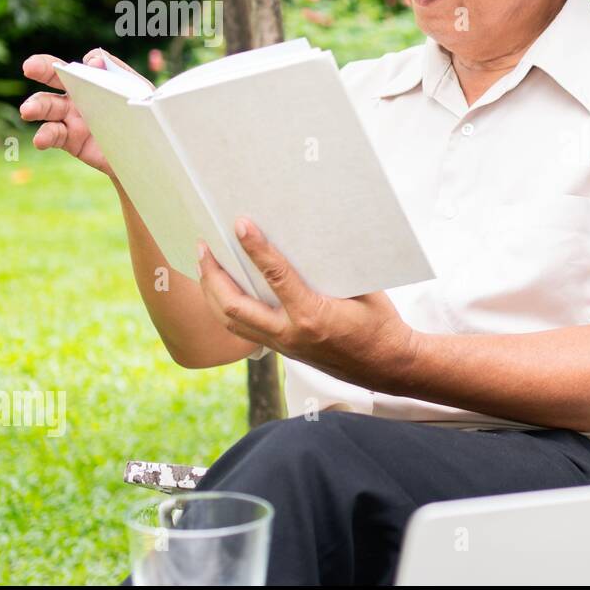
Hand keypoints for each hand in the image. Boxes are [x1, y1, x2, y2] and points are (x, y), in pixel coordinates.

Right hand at [19, 48, 151, 179]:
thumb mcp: (140, 95)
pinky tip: (40, 140)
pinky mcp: (70, 139)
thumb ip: (118, 73)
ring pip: (47, 105)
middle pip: (55, 76)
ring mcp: (72, 116)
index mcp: (98, 80)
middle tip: (30, 67)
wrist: (146, 157)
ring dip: (35, 106)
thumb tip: (94, 60)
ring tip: (28, 110)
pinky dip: (44, 136)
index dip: (90, 63)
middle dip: (41, 68)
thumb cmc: (144, 120)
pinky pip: (52, 134)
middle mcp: (80, 95)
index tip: (94, 65)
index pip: (88, 64)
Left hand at [196, 216, 417, 383]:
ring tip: (204, 266)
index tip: (239, 224)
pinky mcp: (282, 350)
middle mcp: (290, 334)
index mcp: (312, 315)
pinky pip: (243, 329)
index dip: (255, 247)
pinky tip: (222, 291)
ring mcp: (283, 345)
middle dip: (213, 274)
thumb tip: (305, 241)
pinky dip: (226, 308)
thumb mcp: (362, 290)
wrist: (386, 364)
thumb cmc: (379, 324)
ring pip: (231, 321)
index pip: (275, 276)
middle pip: (234, 304)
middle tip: (204, 246)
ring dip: (212, 293)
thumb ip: (329, 271)